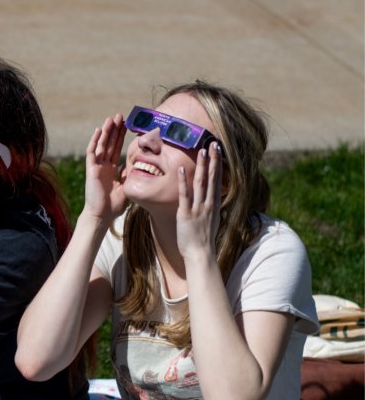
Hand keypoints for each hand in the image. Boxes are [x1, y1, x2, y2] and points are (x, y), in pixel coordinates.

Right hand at [82, 115, 126, 223]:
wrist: (102, 215)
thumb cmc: (113, 206)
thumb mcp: (126, 187)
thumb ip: (129, 175)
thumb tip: (136, 166)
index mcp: (111, 170)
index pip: (116, 149)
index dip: (121, 138)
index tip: (126, 126)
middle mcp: (103, 166)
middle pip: (109, 144)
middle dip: (115, 130)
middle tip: (120, 116)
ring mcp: (96, 167)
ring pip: (101, 145)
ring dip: (106, 132)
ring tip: (111, 118)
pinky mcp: (91, 169)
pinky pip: (92, 152)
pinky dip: (95, 141)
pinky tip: (99, 130)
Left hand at [177, 142, 222, 259]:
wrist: (200, 255)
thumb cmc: (203, 241)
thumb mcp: (210, 221)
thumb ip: (209, 209)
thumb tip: (210, 201)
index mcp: (214, 205)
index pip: (218, 180)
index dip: (218, 165)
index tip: (218, 151)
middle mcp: (208, 204)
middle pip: (212, 178)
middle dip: (212, 160)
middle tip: (213, 143)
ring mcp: (198, 209)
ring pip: (200, 183)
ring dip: (201, 166)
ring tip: (201, 150)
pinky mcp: (185, 214)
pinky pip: (184, 195)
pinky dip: (183, 182)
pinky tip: (181, 169)